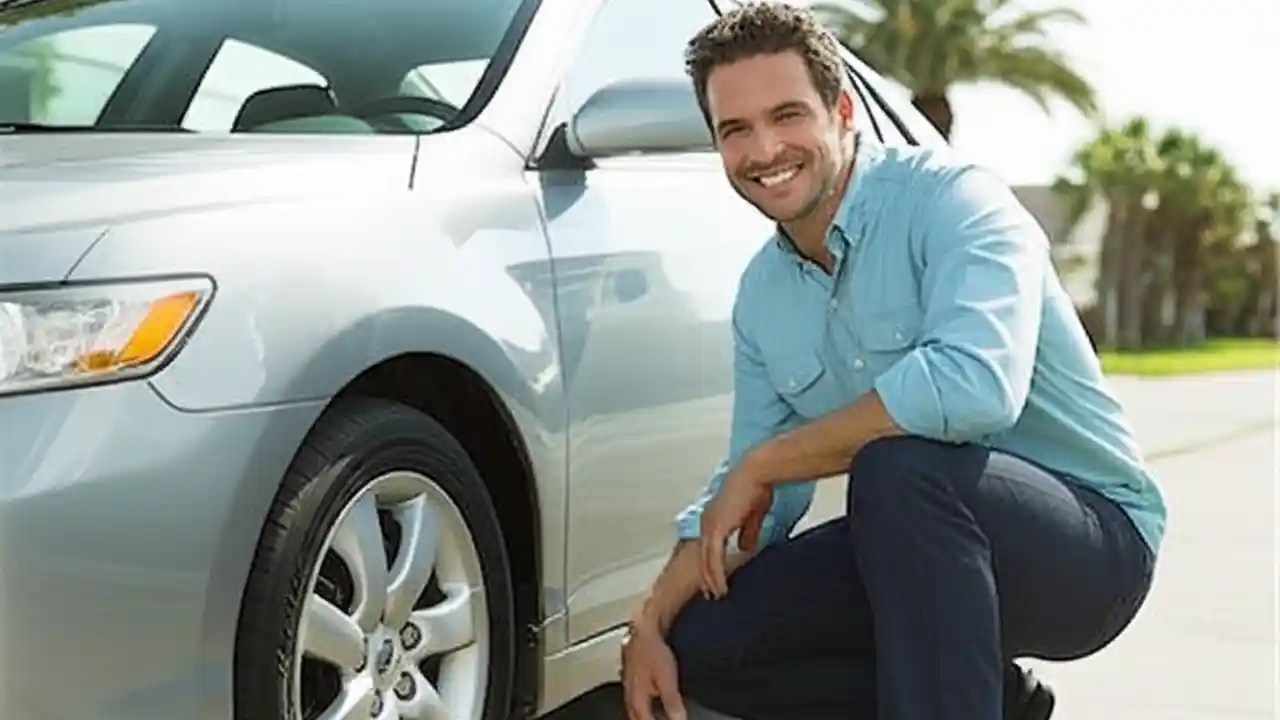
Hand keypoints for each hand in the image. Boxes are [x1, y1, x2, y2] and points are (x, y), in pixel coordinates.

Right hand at [621, 621, 686, 719]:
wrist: (643, 628)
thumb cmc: (653, 650)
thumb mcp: (667, 679)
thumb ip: (672, 702)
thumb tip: (678, 719)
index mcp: (636, 697)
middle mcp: (629, 692)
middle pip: (636, 717)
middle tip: (662, 719)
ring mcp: (628, 682)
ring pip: (634, 707)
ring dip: (644, 714)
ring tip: (657, 715)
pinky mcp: (631, 674)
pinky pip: (634, 695)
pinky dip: (643, 702)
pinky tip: (651, 698)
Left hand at [698, 462, 771, 598]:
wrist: (756, 473)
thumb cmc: (756, 487)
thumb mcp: (752, 515)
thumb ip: (747, 532)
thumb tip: (746, 548)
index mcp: (714, 517)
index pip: (708, 546)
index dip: (710, 564)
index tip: (714, 579)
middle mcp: (707, 521)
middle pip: (703, 555)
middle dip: (706, 576)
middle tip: (711, 594)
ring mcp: (709, 525)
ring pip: (705, 560)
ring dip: (710, 579)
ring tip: (716, 595)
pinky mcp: (716, 528)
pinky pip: (713, 558)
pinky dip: (716, 574)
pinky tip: (721, 587)